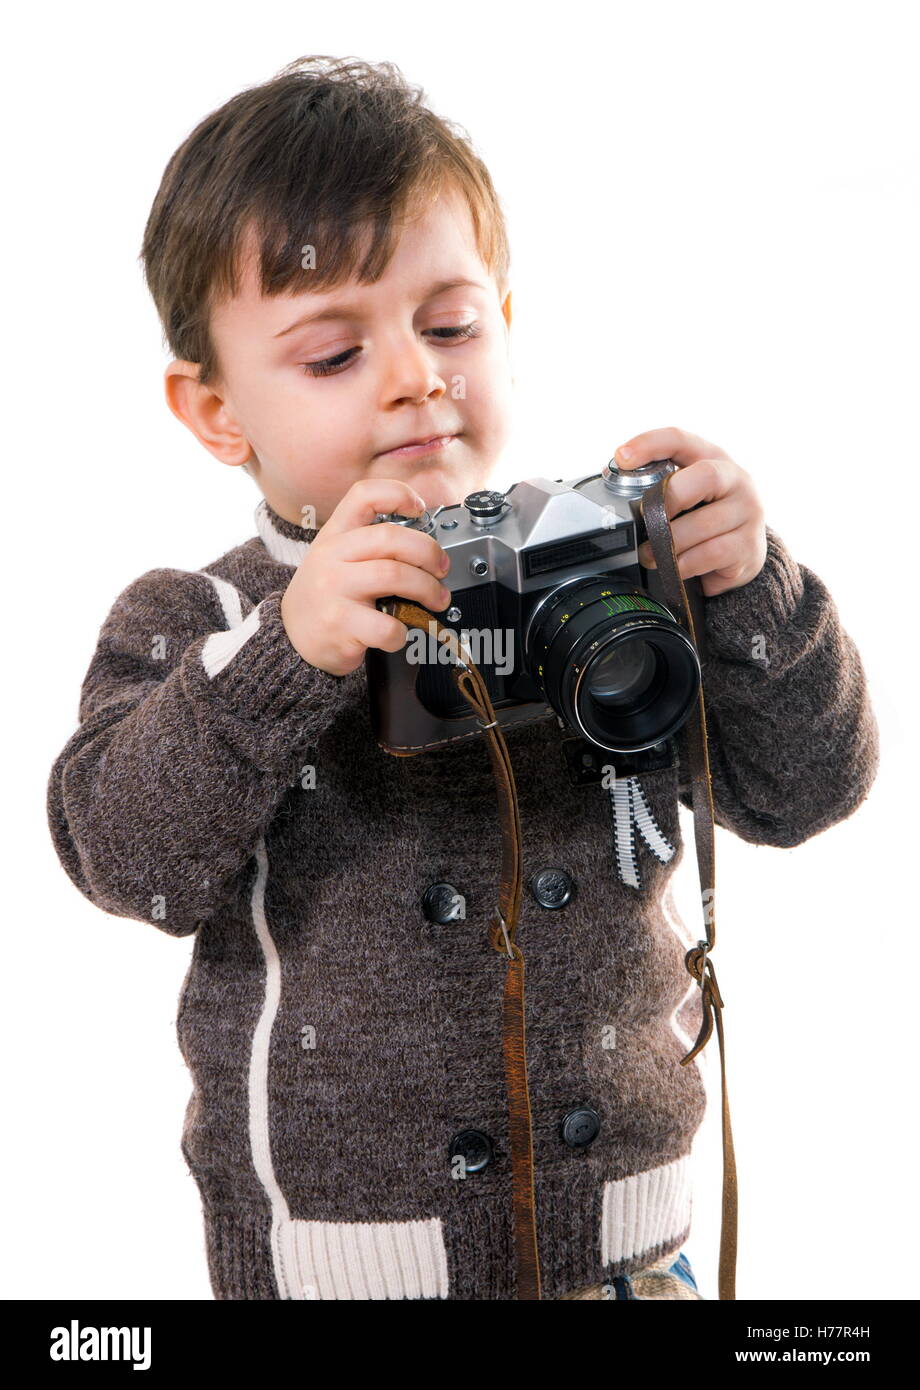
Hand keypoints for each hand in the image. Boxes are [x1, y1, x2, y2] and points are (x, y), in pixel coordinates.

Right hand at [280, 478, 452, 675]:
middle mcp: (331, 556)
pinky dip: (403, 631)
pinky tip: (399, 633)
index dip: (398, 494)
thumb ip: (372, 545)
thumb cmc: (326, 595)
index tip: (420, 510)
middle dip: (429, 553)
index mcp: (335, 534)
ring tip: (437, 600)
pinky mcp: (339, 623)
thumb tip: (428, 546)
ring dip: (427, 589)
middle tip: (442, 569)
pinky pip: (386, 624)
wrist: (292, 635)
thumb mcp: (337, 557)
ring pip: (394, 575)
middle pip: (390, 538)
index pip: (363, 495)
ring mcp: (333, 588)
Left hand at [614, 426, 766, 597]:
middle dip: (669, 499)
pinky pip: (711, 553)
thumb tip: (618, 503)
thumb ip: (660, 490)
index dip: (650, 444)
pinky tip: (675, 566)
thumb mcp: (685, 497)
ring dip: (669, 542)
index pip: (680, 439)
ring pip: (704, 523)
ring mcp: (747, 511)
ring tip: (650, 555)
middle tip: (647, 520)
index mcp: (712, 458)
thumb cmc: (703, 519)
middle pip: (705, 476)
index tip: (622, 457)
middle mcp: (736, 479)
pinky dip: (685, 563)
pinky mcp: (749, 545)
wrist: (741, 556)